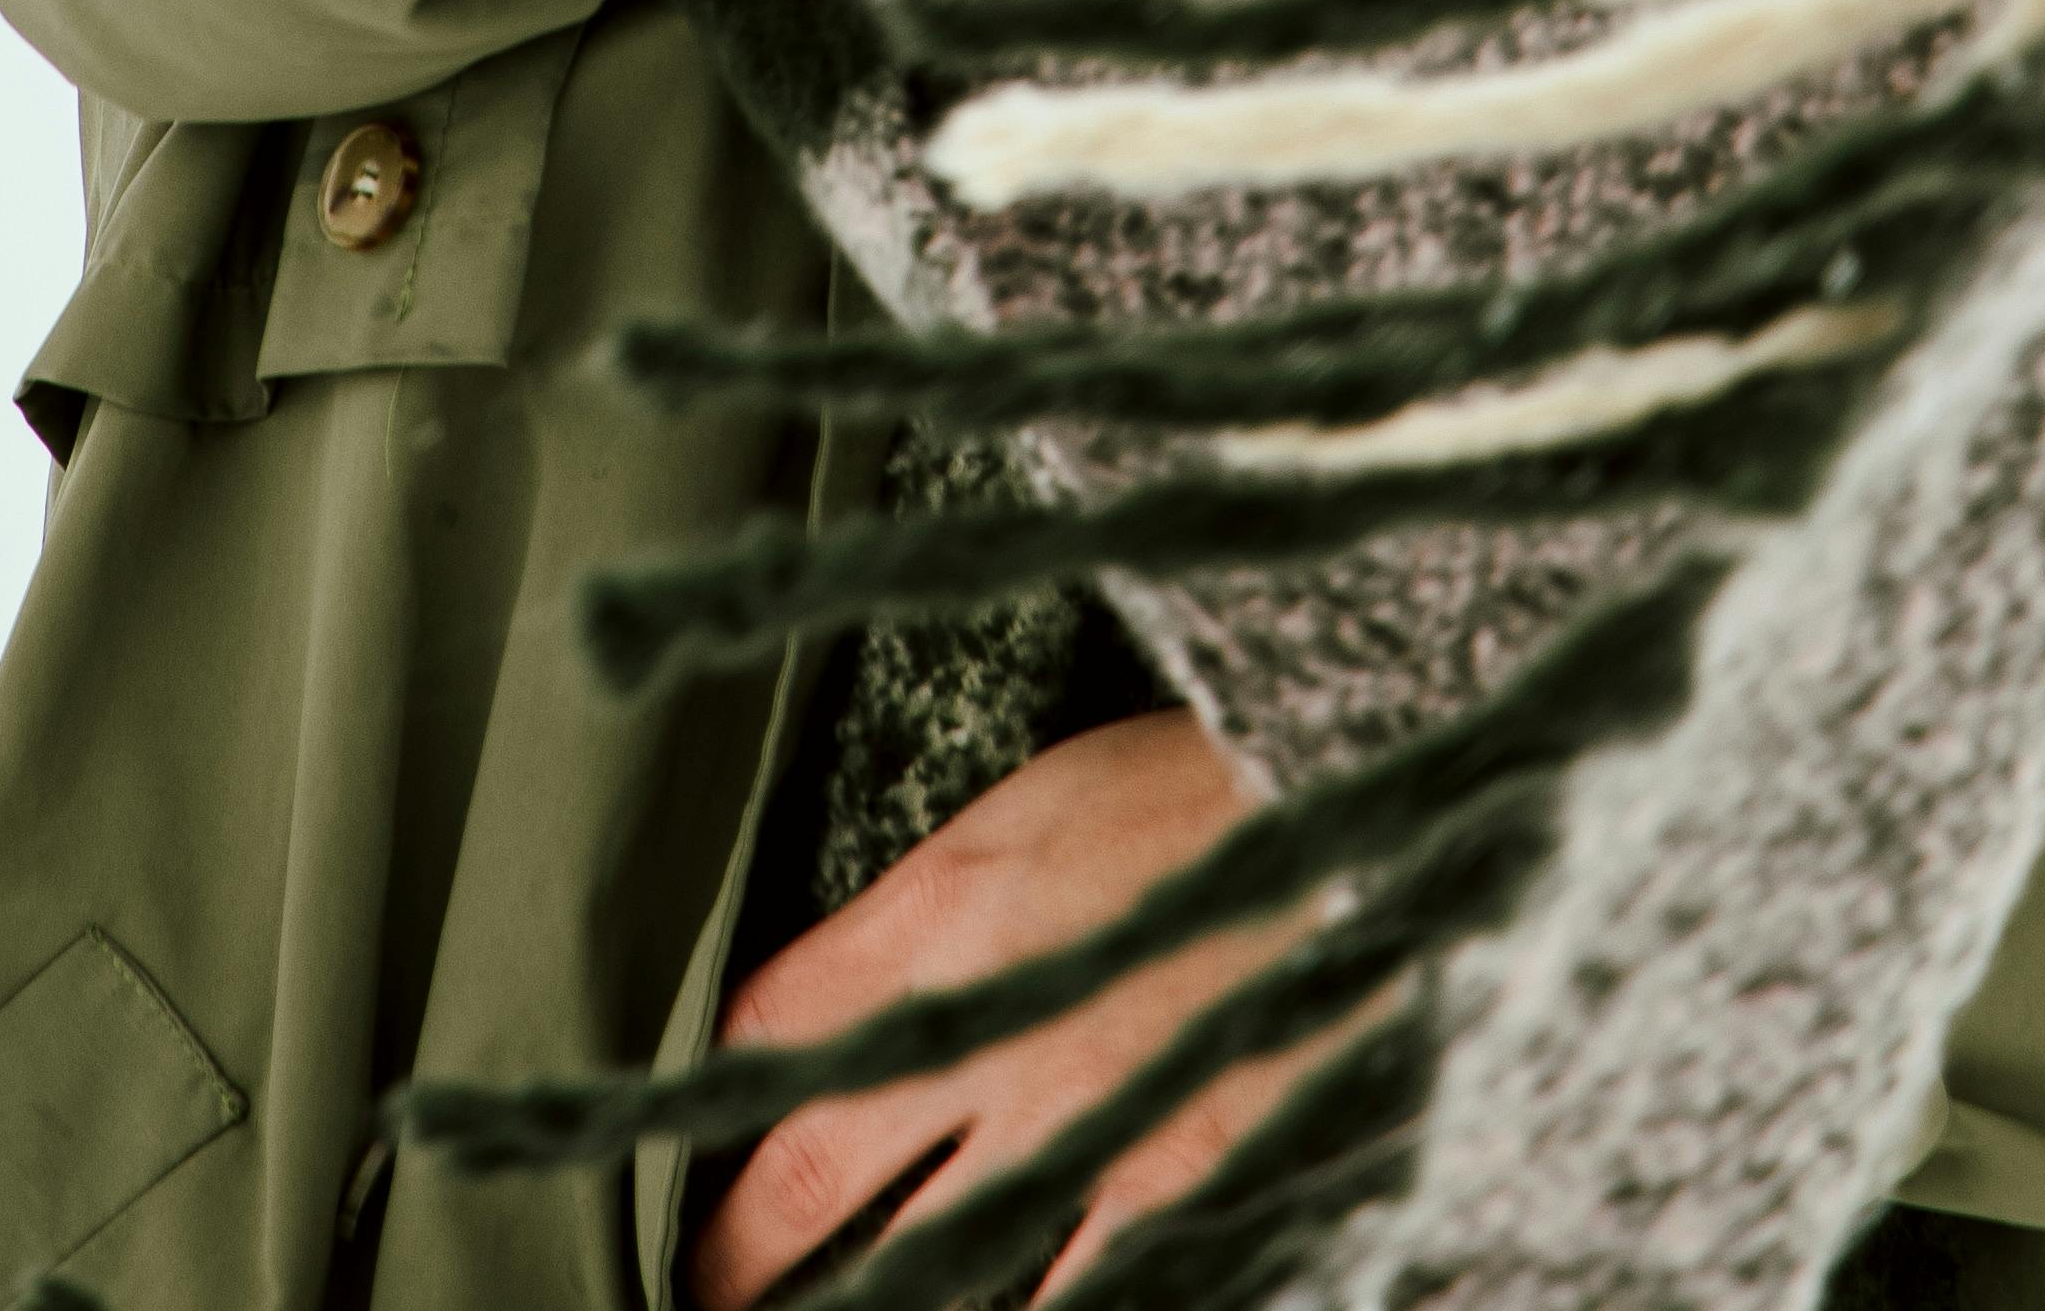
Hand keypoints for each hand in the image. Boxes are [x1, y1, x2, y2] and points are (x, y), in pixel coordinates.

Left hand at [686, 708, 1317, 1308]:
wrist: (1359, 819)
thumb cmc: (1206, 786)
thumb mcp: (1045, 797)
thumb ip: (946, 898)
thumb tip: (875, 980)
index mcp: (944, 910)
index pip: (767, 1021)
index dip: (708, 1091)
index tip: (685, 1136)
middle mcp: (982, 1032)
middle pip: (805, 1173)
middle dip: (738, 1250)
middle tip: (704, 1288)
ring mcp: (1072, 1126)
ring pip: (917, 1263)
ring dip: (862, 1299)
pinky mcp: (1167, 1186)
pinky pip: (1065, 1288)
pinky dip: (1021, 1304)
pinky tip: (996, 1308)